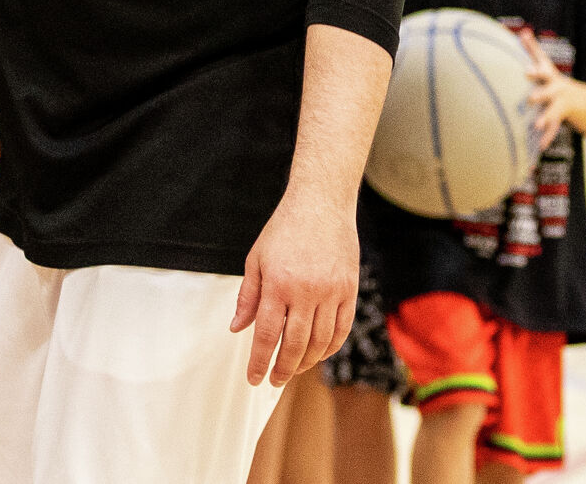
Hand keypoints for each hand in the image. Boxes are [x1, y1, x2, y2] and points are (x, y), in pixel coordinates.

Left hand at [231, 186, 357, 385]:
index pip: (267, 334)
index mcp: (277, 283)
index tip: (254, 379)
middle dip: (283, 368)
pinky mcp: (349, 290)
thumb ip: (247, 296)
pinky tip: (319, 354)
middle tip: (274, 380)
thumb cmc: (283, 230)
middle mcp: (305, 291)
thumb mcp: (256, 258)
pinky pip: (342, 329)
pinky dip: (330, 347)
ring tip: (294, 368)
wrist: (320, 205)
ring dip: (307, 361)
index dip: (260, 361)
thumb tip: (236, 328)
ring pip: (321, 341)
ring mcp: (331, 292)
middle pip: (295, 344)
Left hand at [519, 28, 576, 148]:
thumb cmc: (552, 79)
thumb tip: (522, 30)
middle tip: (531, 99)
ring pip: (553, 113)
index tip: (526, 71)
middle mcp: (557, 91)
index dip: (535, 71)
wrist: (582, 100)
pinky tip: (538, 147)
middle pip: (549, 92)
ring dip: (546, 119)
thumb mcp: (546, 64)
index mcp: (551, 78)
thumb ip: (533, 49)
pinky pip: (554, 130)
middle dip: (541, 95)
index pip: (542, 72)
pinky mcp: (560, 119)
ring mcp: (560, 106)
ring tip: (536, 126)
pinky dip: (546, 138)